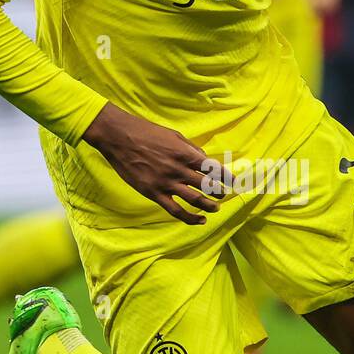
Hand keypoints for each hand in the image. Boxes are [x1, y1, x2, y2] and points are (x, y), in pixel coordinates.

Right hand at [83, 103, 222, 224]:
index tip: (235, 182)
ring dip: (209, 206)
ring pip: (195, 200)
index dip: (227, 177)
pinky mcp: (154, 194)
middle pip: (207, 185)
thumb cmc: (146, 132)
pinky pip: (176, 211)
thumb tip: (204, 158)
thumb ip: (190, 148)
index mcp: (186, 153)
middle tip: (223, 195)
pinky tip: (200, 221)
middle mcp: (179, 169)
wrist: (118, 137)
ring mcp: (166, 183)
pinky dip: (190, 218)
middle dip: (219, 192)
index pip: (214, 168)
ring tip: (215, 208)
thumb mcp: (173, 135)